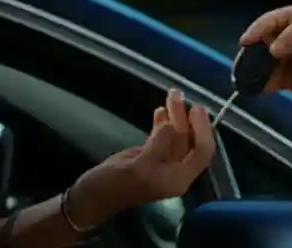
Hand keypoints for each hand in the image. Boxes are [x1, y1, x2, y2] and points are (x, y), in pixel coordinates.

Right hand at [68, 89, 215, 226]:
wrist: (88, 197)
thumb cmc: (113, 186)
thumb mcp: (138, 167)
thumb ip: (159, 146)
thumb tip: (170, 125)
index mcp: (178, 178)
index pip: (202, 152)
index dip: (202, 129)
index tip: (197, 108)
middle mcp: (175, 171)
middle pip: (189, 140)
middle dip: (186, 117)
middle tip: (179, 94)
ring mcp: (162, 163)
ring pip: (175, 136)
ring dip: (174, 115)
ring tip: (172, 94)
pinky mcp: (148, 157)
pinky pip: (162, 137)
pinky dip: (162, 123)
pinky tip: (160, 110)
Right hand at [239, 3, 291, 101]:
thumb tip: (273, 48)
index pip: (270, 21)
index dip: (257, 29)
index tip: (246, 42)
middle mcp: (287, 37)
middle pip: (261, 42)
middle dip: (251, 52)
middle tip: (244, 64)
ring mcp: (286, 58)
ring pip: (261, 62)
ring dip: (252, 69)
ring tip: (245, 78)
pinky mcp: (288, 79)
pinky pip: (269, 80)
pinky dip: (260, 84)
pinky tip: (256, 89)